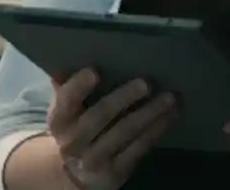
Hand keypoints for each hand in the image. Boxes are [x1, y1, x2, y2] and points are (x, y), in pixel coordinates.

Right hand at [49, 69, 177, 189]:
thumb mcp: (66, 112)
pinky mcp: (116, 172)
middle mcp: (73, 141)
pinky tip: (170, 115)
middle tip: (146, 83)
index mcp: (59, 120)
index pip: (65, 101)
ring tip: (169, 97)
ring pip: (125, 132)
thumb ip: (69, 86)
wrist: (75, 175)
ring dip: (149, 113)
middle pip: (99, 117)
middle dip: (123, 98)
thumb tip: (72, 55)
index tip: (93, 71)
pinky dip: (157, 130)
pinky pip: (140, 148)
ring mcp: (95, 159)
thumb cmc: (75, 129)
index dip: (78, 87)